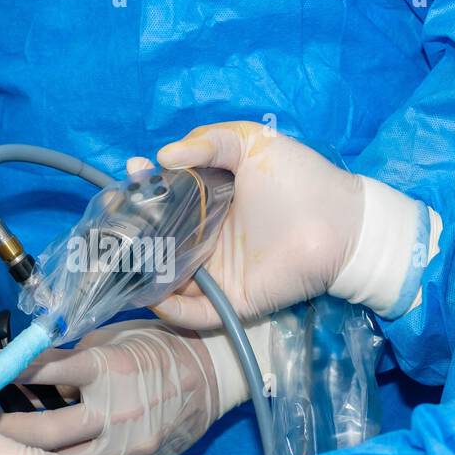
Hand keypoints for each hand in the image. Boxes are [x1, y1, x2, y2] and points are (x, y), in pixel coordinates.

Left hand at [0, 319, 223, 454]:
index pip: (42, 369)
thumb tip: (28, 371)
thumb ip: (72, 357)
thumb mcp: (114, 339)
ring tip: (11, 450)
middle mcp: (115, 410)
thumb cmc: (161, 350)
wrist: (214, 376)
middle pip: (41, 430)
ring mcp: (126, 445)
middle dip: (6, 427)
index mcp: (109, 368)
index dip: (3, 369)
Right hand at [144, 121, 364, 328]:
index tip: (125, 184)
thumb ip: (208, 140)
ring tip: (124, 264)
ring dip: (143, 276)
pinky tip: (157, 295)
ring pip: (167, 281)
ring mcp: (216, 272)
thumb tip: (162, 156)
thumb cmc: (299, 178)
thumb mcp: (251, 143)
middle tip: (114, 227)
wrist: (340, 222)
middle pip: (155, 244)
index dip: (138, 196)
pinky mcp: (232, 299)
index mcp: (205, 203)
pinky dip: (172, 310)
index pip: (159, 204)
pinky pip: (195, 314)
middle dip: (130, 239)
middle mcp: (205, 238)